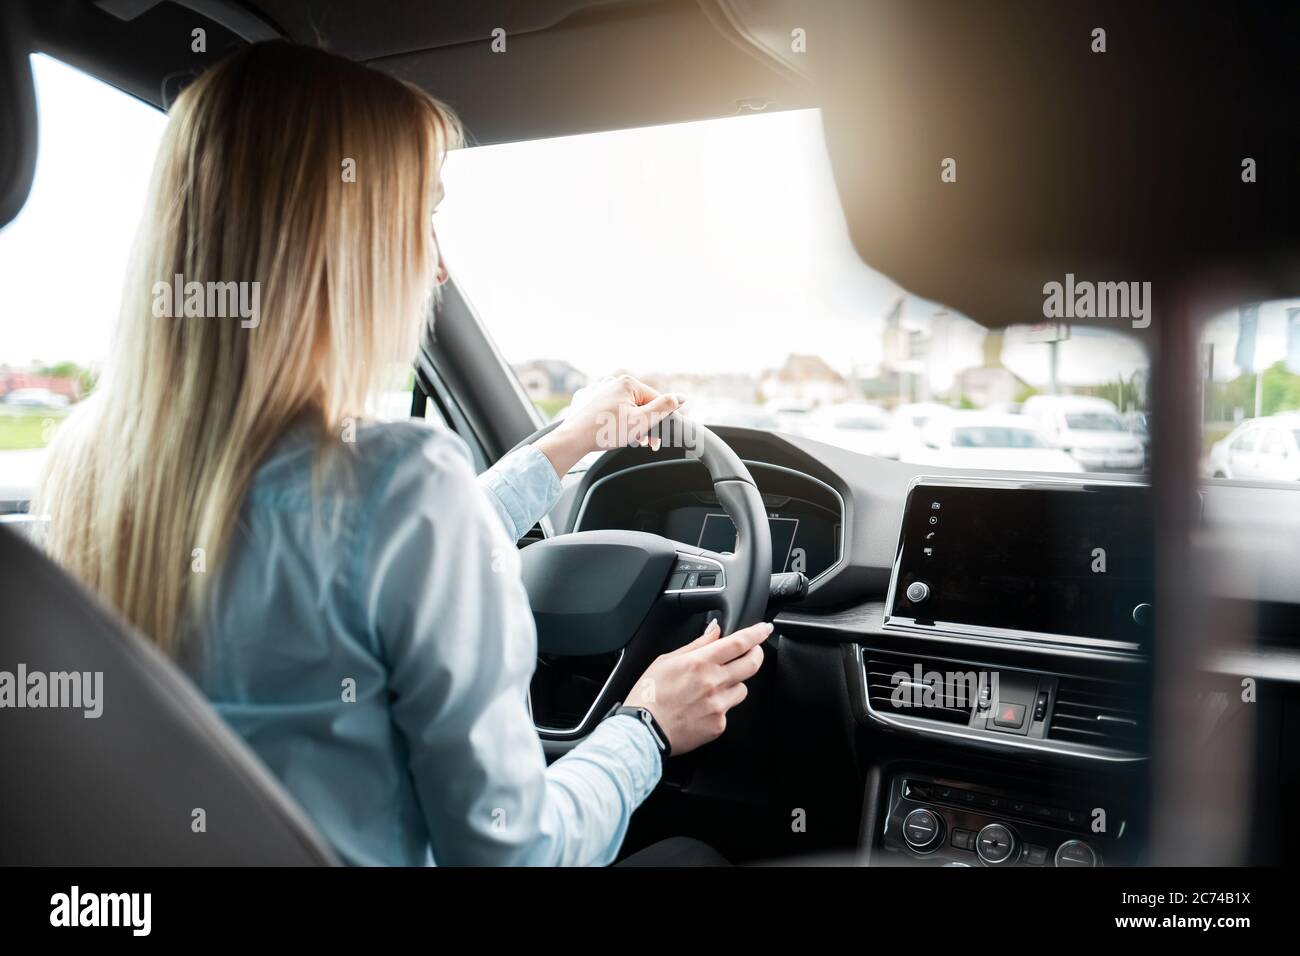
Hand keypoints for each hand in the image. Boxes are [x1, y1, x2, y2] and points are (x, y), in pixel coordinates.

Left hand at [534, 374, 682, 476]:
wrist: (573, 439)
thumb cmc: (606, 431)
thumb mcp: (642, 421)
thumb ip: (664, 407)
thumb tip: (681, 398)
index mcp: (627, 383)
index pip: (656, 399)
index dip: (661, 420)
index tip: (659, 439)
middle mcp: (612, 382)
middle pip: (639, 403)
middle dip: (645, 423)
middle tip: (645, 443)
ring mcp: (598, 390)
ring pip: (624, 407)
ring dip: (631, 423)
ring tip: (629, 439)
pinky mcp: (587, 401)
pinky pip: (608, 409)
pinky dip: (614, 420)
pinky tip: (612, 433)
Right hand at [622, 618, 772, 755]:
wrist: (643, 731)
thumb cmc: (649, 695)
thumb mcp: (667, 660)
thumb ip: (696, 645)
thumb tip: (715, 630)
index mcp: (700, 663)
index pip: (739, 643)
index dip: (756, 634)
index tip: (764, 629)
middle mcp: (713, 683)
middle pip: (752, 664)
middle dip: (756, 654)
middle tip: (752, 652)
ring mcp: (718, 705)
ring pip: (742, 689)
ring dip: (734, 684)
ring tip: (712, 688)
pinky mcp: (718, 725)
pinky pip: (729, 710)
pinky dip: (720, 706)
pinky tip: (701, 707)